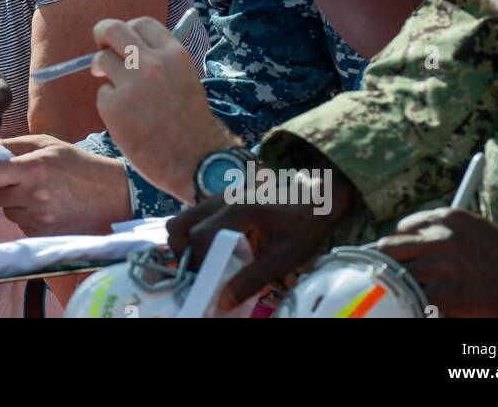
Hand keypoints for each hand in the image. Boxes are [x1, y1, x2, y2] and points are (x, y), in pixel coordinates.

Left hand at [0, 135, 130, 235]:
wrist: (114, 195)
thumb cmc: (79, 165)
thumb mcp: (49, 144)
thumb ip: (14, 145)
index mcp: (33, 167)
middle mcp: (34, 194)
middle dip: (2, 187)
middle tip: (25, 179)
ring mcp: (39, 217)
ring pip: (8, 211)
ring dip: (17, 203)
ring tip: (43, 193)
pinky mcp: (45, 233)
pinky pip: (22, 225)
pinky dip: (29, 217)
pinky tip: (49, 208)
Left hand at [91, 16, 238, 201]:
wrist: (193, 161)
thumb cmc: (189, 123)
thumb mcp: (184, 79)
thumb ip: (160, 61)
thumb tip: (127, 48)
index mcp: (174, 54)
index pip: (141, 22)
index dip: (129, 30)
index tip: (124, 42)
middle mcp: (152, 64)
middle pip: (112, 29)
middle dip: (102, 34)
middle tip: (102, 48)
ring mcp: (131, 84)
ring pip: (101, 61)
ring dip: (105, 73)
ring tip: (121, 94)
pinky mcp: (114, 106)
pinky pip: (103, 94)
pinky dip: (110, 104)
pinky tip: (128, 120)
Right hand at [166, 167, 354, 310]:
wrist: (318, 196)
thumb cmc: (304, 226)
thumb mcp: (284, 258)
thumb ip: (251, 280)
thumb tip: (224, 302)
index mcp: (237, 212)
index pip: (198, 237)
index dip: (199, 263)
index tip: (211, 280)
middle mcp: (222, 201)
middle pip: (179, 226)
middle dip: (186, 254)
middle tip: (204, 271)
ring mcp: (220, 197)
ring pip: (184, 218)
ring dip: (189, 242)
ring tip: (210, 261)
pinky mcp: (224, 199)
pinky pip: (198, 216)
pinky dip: (199, 234)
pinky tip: (223, 247)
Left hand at [376, 208, 497, 317]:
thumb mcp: (476, 230)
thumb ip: (445, 232)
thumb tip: (414, 241)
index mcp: (447, 218)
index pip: (403, 228)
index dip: (404, 244)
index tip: (409, 256)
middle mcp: (441, 237)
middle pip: (390, 248)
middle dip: (393, 262)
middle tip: (401, 274)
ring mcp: (443, 266)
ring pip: (400, 276)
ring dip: (406, 285)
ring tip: (417, 291)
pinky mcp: (449, 295)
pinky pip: (417, 300)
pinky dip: (420, 305)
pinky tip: (430, 306)